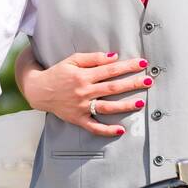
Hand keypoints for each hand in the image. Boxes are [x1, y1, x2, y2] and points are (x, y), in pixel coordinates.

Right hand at [14, 46, 149, 136]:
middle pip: (112, 88)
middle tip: (149, 80)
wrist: (38, 90)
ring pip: (107, 107)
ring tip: (141, 102)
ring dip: (125, 106)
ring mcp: (81, 107)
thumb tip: (114, 57)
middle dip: (132, 84)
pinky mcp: (78, 119)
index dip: (127, 66)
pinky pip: (94, 127)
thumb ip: (93, 58)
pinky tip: (121, 130)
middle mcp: (84, 92)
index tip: (143, 63)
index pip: (110, 70)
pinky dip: (107, 130)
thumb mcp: (73, 60)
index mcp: (83, 76)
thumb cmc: (58, 73)